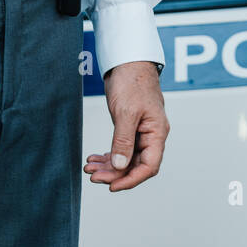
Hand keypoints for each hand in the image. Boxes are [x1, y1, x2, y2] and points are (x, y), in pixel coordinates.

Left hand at [84, 60, 168, 191]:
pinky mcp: (129, 128)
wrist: (128, 60)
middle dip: (114, 173)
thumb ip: (123, 140)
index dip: (131, 180)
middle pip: (135, 165)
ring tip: (89, 167)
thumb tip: (119, 166)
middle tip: (93, 176)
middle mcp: (151, 136)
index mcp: (157, 133)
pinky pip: (120, 149)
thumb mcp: (126, 112)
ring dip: (108, 166)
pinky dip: (107, 155)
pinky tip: (93, 158)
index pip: (149, 166)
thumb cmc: (132, 81)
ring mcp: (140, 133)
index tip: (112, 186)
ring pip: (125, 159)